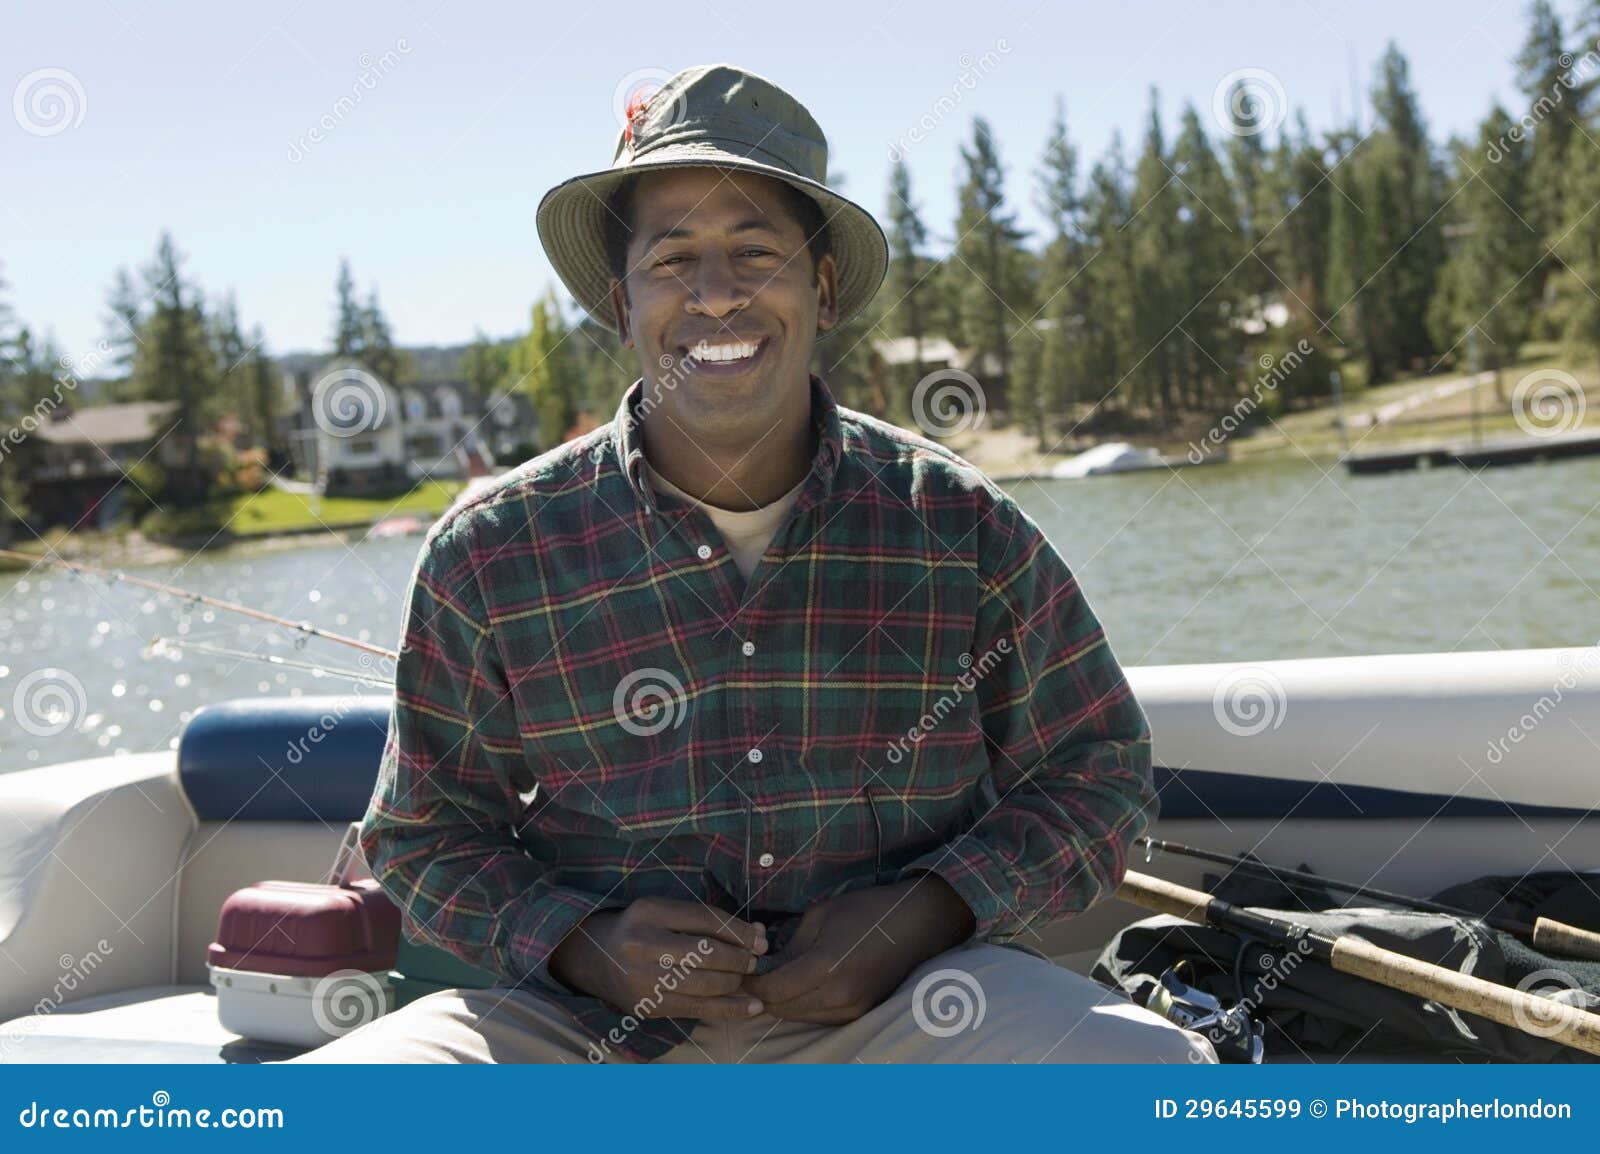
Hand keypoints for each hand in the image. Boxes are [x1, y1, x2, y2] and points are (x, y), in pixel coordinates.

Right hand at [548, 896, 769, 1019]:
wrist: (595, 957)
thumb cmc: (642, 929)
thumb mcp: (667, 912)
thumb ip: (709, 921)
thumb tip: (758, 933)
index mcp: (650, 912)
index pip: (706, 919)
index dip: (739, 931)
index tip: (760, 939)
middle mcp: (642, 944)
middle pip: (707, 952)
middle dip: (740, 958)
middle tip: (754, 960)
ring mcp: (643, 979)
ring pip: (705, 983)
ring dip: (736, 982)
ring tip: (747, 978)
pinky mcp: (648, 1006)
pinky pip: (698, 1009)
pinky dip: (730, 1009)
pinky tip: (753, 1007)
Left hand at [742, 875, 975, 1023]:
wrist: (916, 924)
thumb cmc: (866, 910)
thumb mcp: (819, 916)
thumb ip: (788, 946)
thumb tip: (762, 966)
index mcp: (826, 967)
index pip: (772, 991)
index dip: (748, 983)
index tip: (736, 970)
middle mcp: (839, 996)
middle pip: (780, 1009)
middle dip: (759, 995)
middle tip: (745, 975)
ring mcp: (851, 1009)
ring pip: (797, 1017)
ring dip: (779, 1002)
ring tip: (769, 978)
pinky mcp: (859, 1014)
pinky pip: (817, 1017)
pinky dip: (800, 1005)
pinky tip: (795, 984)